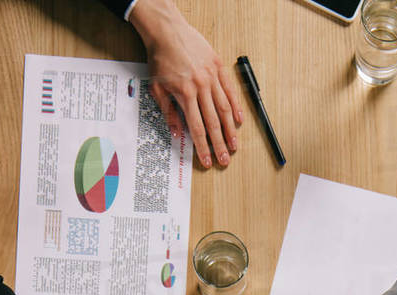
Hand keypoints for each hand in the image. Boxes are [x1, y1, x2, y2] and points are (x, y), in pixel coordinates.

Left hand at [129, 0, 241, 168]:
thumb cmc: (161, 58)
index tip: (207, 161)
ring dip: (230, 129)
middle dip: (219, 144)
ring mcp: (212, 76)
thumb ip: (168, 112)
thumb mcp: (157, 88)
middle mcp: (201, 87)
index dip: (203, 147)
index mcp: (185, 94)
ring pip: (224, 108)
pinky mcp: (218, 66)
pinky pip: (229, 89)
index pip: (196, 128)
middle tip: (224, 160)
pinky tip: (238, 119)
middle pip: (213, 122)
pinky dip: (235, 105)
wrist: (167, 31)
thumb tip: (177, 134)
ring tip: (234, 145)